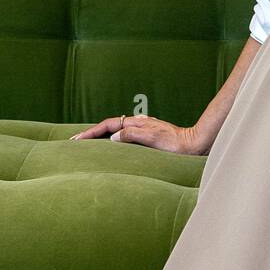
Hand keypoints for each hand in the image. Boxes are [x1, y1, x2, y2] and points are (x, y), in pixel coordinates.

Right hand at [68, 114, 205, 154]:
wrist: (194, 144)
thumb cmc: (176, 144)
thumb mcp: (153, 139)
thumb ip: (132, 135)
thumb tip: (112, 137)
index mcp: (138, 123)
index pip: (108, 125)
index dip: (91, 132)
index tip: (76, 140)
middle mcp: (139, 124)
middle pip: (110, 125)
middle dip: (92, 133)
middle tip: (74, 141)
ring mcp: (144, 129)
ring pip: (116, 130)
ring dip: (101, 136)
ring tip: (87, 144)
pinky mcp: (149, 137)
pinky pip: (125, 136)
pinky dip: (113, 139)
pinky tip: (111, 145)